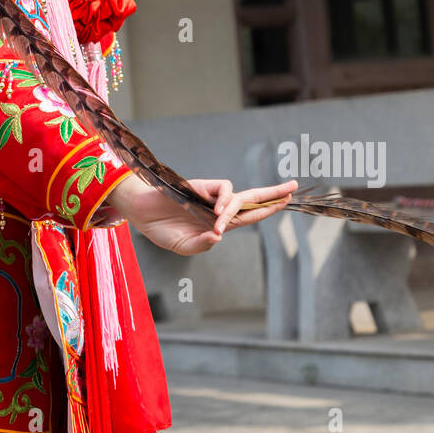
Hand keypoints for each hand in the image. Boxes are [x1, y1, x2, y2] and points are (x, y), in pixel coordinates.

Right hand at [108, 174, 297, 256]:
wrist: (141, 211)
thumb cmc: (161, 229)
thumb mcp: (183, 246)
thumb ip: (201, 243)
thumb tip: (219, 235)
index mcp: (218, 224)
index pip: (249, 216)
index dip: (267, 210)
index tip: (286, 201)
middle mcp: (218, 208)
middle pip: (252, 200)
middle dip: (273, 194)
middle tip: (293, 187)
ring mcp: (210, 196)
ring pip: (239, 197)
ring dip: (238, 209)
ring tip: (219, 221)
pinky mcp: (201, 186)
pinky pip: (223, 188)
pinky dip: (225, 199)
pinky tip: (217, 211)